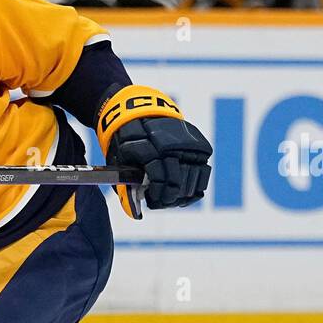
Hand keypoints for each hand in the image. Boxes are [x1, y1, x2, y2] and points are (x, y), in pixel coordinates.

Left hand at [98, 84, 210, 217]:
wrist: (138, 108)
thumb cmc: (124, 141)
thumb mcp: (118, 161)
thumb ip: (126, 187)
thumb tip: (137, 214)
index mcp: (147, 145)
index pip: (159, 178)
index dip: (157, 196)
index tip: (152, 201)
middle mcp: (170, 142)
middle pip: (177, 180)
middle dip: (169, 198)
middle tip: (161, 202)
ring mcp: (187, 141)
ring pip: (193, 178)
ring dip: (183, 194)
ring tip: (171, 198)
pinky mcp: (199, 143)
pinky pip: (203, 171)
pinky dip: (196, 185)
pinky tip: (185, 192)